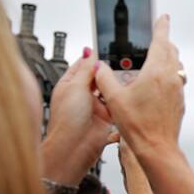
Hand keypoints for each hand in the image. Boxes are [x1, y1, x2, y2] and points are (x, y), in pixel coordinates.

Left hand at [42, 47, 118, 184]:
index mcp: (69, 84)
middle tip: (119, 61)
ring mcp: (94, 105)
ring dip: (114, 83)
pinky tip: (126, 90)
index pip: (83, 65)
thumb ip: (86, 69)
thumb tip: (89, 51)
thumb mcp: (76, 86)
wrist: (75, 147)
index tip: (105, 46)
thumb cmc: (67, 120)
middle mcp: (81, 94)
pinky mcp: (107, 116)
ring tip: (124, 74)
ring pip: (108, 88)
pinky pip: (116, 102)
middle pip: (97, 76)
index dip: (93, 57)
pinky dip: (121, 97)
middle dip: (107, 70)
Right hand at [94, 16, 184, 155]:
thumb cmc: (138, 126)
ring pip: (176, 65)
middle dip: (164, 41)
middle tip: (157, 36)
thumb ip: (104, 78)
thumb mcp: (114, 99)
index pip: (161, 40)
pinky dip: (168, 74)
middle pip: (171, 51)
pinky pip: (176, 80)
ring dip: (168, 57)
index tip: (163, 17)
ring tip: (156, 58)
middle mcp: (171, 78)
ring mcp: (177, 90)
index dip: (161, 26)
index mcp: (156, 72)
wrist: (157, 148)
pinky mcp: (179, 101)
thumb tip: (98, 66)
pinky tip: (156, 83)